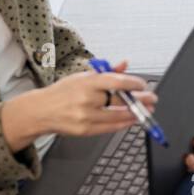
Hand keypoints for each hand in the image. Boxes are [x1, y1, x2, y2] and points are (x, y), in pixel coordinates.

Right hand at [34, 58, 157, 138]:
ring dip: (136, 114)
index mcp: (87, 82)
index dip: (134, 83)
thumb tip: (125, 64)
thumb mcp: (83, 76)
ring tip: (147, 110)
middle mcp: (86, 99)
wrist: (41, 111)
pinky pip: (110, 128)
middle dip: (140, 100)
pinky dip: (124, 123)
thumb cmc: (63, 91)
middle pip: (120, 101)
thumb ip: (106, 71)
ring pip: (118, 117)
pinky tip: (132, 119)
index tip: (143, 85)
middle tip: (152, 99)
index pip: (116, 81)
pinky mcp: (85, 130)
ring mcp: (85, 117)